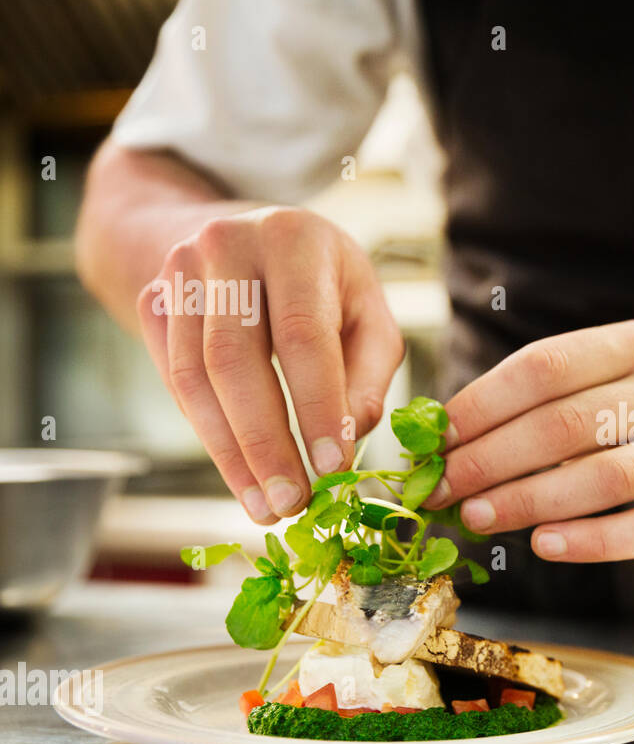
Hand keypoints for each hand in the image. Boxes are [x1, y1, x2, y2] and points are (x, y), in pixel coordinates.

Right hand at [137, 206, 404, 523]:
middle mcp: (226, 246)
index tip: (333, 467)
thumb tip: (351, 435)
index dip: (317, 406)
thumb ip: (370, 374)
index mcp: (293, 240)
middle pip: (235, 360)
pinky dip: (208, 434)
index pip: (303, 335)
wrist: (248, 237)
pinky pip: (174, 382)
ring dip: (229, 453)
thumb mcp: (369, 314)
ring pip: (194, 377)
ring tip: (264, 506)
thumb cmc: (327, 286)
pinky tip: (239, 474)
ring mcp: (179, 272)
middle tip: (290, 502)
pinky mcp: (152, 302)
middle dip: (264, 442)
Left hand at [423, 321, 633, 561]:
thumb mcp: (601, 386)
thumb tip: (444, 441)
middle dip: (492, 459)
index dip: (483, 403)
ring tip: (477, 518)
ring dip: (529, 501)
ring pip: (605, 478)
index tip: (437, 439)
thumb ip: (536, 403)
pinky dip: (592, 542)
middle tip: (443, 489)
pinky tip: (544, 545)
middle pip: (567, 424)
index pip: (547, 366)